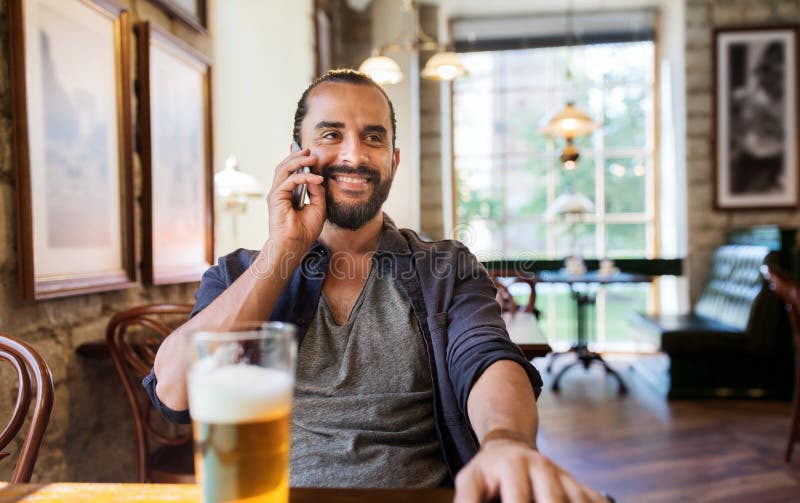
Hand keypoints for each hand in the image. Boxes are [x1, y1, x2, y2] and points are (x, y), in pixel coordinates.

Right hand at [266, 145, 326, 254]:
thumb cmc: (304, 230)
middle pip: (285, 167)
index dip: (296, 159)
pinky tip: (317, 179)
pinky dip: (305, 177)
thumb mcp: (318, 207)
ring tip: (313, 157)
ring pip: (284, 169)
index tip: (307, 151)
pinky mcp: (276, 197)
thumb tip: (316, 177)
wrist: (295, 245)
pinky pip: (291, 180)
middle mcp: (280, 191)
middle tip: (310, 150)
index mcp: (288, 193)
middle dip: (297, 156)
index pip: (290, 171)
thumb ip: (316, 191)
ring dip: (299, 161)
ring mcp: (276, 193)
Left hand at [454, 439, 607, 502]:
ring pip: (578, 499)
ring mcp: (563, 475)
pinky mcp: (577, 485)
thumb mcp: (469, 481)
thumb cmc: (486, 472)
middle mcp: (542, 467)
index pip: (518, 500)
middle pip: (554, 499)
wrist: (509, 447)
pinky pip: (594, 500)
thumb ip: (467, 501)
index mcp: (512, 465)